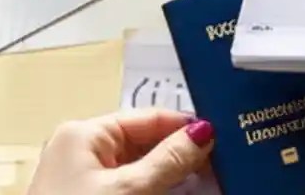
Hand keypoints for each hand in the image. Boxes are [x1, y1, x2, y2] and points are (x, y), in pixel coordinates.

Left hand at [26, 109, 214, 194]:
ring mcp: (84, 180)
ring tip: (207, 181)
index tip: (223, 136)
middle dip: (182, 155)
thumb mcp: (132, 190)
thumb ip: (170, 160)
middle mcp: (82, 151)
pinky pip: (131, 188)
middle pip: (146, 143)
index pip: (149, 117)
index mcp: (84, 134)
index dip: (186, 126)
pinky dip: (156, 190)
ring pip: (142, 168)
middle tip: (220, 164)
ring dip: (173, 176)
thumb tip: (203, 131)